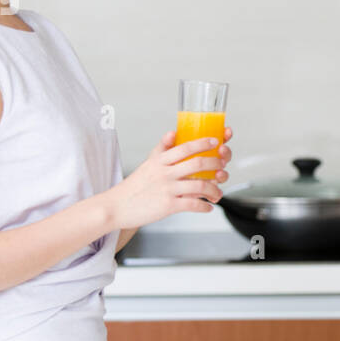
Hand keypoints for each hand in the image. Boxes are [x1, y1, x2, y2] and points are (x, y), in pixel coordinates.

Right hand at [103, 126, 232, 229]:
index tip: (217, 141)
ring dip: (215, 190)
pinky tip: (208, 207)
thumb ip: (162, 149)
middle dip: (215, 164)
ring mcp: (167, 189)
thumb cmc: (135, 186)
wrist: (117, 206)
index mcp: (160, 160)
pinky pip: (193, 204)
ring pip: (200, 185)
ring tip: (217, 194)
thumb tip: (173, 133)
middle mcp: (164, 172)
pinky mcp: (168, 205)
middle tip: (222, 167)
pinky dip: (205, 207)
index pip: (185, 147)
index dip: (204, 143)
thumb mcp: (148, 164)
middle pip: (197, 163)